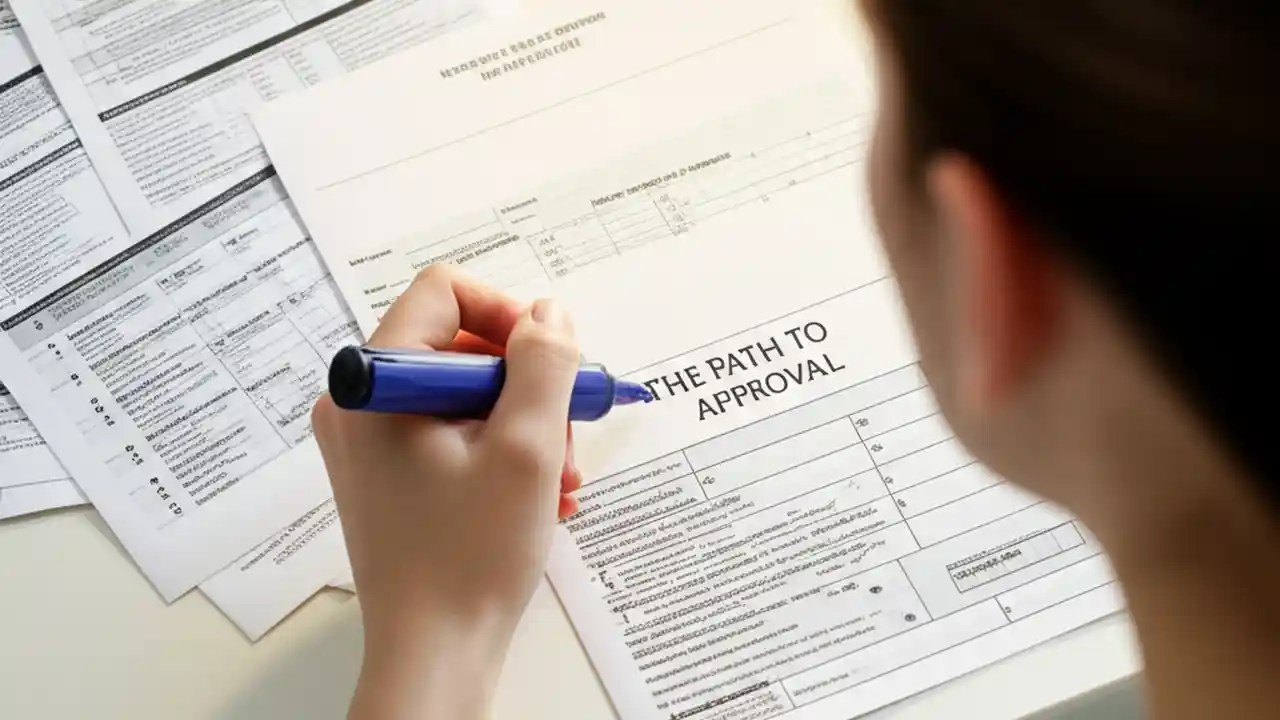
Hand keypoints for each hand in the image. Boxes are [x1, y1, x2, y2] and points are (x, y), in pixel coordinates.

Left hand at [311, 265, 582, 718]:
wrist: (434, 652)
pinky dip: (501, 449)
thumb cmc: (469, 560)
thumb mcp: (527, 448)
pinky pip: (453, 430)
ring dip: (524, 423)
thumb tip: (550, 314)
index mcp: (374, 384)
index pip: (445, 291)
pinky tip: (538, 494)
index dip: (508, 314)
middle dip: (527, 383)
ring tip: (559, 479)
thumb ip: (544, 364)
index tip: (551, 359)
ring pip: (465, 391)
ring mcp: (370, 440)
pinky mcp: (388, 472)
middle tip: (566, 434)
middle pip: (460, 343)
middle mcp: (360, 403)